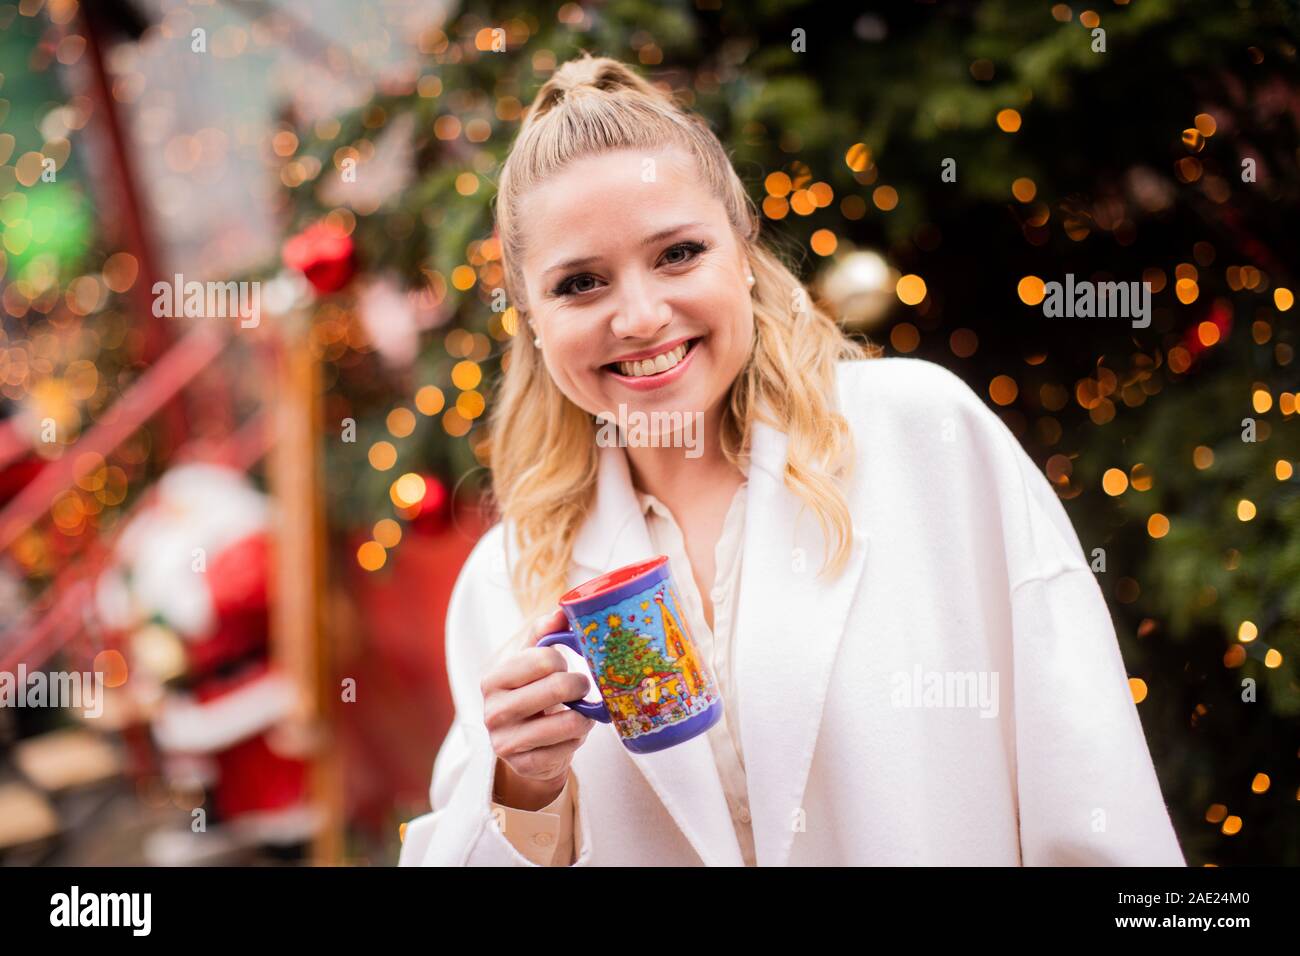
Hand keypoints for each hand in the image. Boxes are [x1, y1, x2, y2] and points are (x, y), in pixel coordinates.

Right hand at [481, 610, 595, 809]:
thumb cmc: (529, 693)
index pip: (544, 658)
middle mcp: (493, 711)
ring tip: (581, 712)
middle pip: (557, 688)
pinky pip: (568, 749)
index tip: (563, 665)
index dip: (563, 660)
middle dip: (580, 686)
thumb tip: (562, 610)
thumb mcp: (530, 662)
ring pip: (568, 722)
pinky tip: (570, 734)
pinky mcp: (524, 766)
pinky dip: (577, 739)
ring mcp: (506, 742)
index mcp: (493, 679)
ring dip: (584, 716)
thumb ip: (544, 633)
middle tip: (581, 687)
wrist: (523, 745)